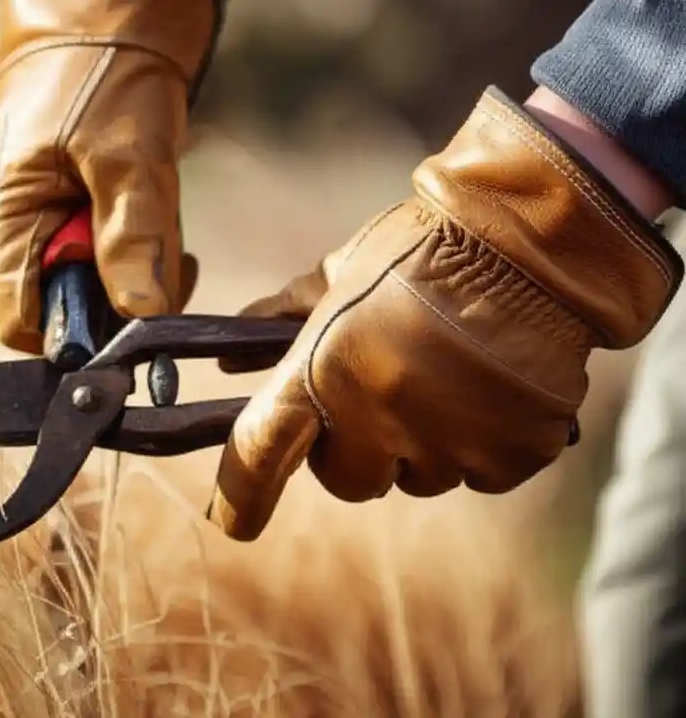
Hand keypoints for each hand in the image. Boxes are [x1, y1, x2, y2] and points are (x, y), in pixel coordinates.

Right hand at [0, 0, 218, 353]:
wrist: (93, 29)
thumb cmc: (103, 78)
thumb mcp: (131, 156)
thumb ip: (134, 238)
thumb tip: (142, 314)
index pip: (22, 326)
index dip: (81, 333)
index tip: (137, 308)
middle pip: (46, 315)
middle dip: (109, 300)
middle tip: (162, 260)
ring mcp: (7, 227)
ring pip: (66, 292)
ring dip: (119, 274)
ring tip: (154, 227)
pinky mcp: (31, 219)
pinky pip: (73, 263)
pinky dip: (113, 254)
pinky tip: (137, 220)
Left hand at [207, 86, 683, 540]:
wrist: (534, 237)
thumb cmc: (424, 246)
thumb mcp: (342, 271)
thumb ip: (283, 320)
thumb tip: (227, 356)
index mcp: (323, 367)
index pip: (262, 451)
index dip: (240, 496)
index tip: (231, 523)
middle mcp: (379, 414)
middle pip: (348, 481)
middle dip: (358, 452)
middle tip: (382, 398)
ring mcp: (449, 438)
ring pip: (419, 478)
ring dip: (424, 445)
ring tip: (449, 377)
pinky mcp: (511, 451)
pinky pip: (481, 473)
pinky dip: (484, 442)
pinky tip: (492, 388)